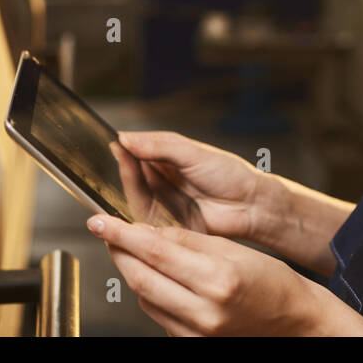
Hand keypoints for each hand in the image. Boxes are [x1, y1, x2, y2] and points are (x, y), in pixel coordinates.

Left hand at [86, 213, 362, 335]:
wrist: (292, 321)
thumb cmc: (271, 282)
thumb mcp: (232, 250)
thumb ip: (187, 241)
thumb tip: (149, 231)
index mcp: (218, 279)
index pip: (156, 251)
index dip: (122, 234)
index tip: (100, 221)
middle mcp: (205, 311)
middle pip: (141, 278)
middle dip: (118, 252)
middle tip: (106, 231)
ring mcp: (196, 333)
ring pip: (144, 298)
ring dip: (133, 272)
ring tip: (131, 251)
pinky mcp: (191, 344)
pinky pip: (158, 315)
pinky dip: (149, 294)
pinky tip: (154, 278)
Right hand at [114, 130, 280, 242]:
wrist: (250, 206)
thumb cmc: (229, 175)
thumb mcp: (192, 153)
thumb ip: (159, 146)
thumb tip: (127, 138)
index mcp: (166, 157)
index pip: (135, 151)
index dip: (123, 149)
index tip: (112, 144)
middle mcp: (161, 179)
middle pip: (131, 174)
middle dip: (123, 168)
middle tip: (118, 159)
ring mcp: (162, 201)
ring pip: (133, 195)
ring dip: (127, 187)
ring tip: (124, 175)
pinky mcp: (164, 223)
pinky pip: (143, 218)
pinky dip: (133, 212)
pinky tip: (127, 204)